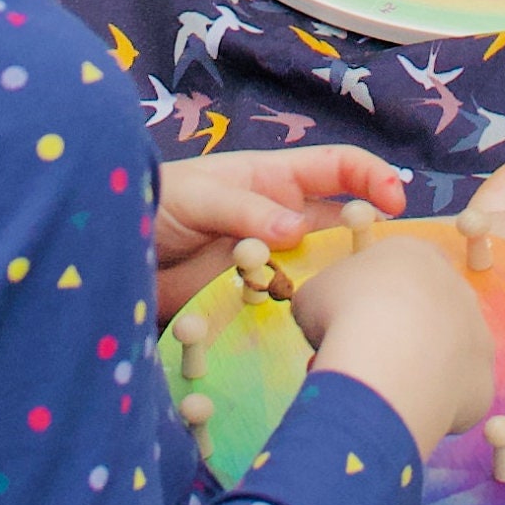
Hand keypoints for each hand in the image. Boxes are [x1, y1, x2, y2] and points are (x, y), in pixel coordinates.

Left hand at [153, 147, 403, 323]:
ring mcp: (268, 265)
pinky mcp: (250, 302)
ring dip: (331, 288)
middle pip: (339, 229)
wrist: (109, 248)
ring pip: (319, 276)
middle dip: (363, 244)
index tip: (395, 200)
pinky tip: (301, 335)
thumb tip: (297, 229)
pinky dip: (296, 322)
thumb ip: (245, 210)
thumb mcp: (199, 196)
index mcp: (276, 181)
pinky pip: (285, 313)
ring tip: (341, 307)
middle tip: (377, 268)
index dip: (372, 178)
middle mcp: (281, 222)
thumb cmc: (156, 202)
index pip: (339, 169)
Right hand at [291, 234, 497, 455]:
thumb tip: (325, 323)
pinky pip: (455, 396)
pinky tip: (406, 412)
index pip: (399, 271)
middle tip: (364, 361)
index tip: (348, 322)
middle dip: (399, 334)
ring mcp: (477, 335)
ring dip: (419, 370)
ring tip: (383, 392)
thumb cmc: (343, 314)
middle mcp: (457, 288)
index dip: (371, 298)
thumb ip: (327, 300)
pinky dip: (431, 406)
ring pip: (445, 354)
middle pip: (427, 311)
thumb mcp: (314, 295)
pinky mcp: (484, 382)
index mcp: (416, 255)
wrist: (385, 361)